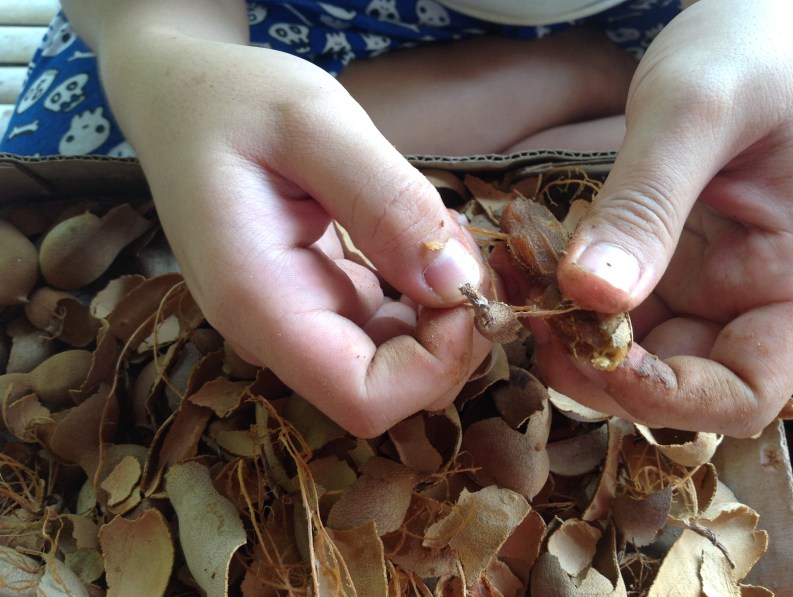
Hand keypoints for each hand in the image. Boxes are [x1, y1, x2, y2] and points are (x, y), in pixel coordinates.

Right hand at [83, 16, 490, 436]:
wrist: (182, 100)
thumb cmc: (235, 99)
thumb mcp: (315, 123)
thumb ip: (387, 204)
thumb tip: (455, 284)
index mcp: (261, 303)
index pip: (364, 399)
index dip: (435, 363)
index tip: (464, 287)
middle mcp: (275, 332)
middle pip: (389, 389)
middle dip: (450, 332)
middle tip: (461, 243)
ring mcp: (293, 323)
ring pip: (395, 360)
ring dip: (440, 307)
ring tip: (434, 224)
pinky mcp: (311, 303)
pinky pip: (384, 324)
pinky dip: (419, 289)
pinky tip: (413, 230)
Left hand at [533, 0, 792, 436]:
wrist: (757, 16)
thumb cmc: (757, 44)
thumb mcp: (700, 109)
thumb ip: (648, 202)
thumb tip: (593, 294)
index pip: (743, 391)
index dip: (666, 396)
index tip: (590, 351)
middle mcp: (751, 296)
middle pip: (674, 381)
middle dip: (596, 365)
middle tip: (532, 316)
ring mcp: (704, 281)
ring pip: (632, 347)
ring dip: (570, 331)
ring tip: (517, 281)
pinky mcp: (665, 259)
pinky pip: (611, 301)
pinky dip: (565, 292)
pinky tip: (527, 260)